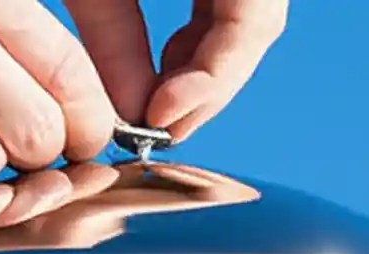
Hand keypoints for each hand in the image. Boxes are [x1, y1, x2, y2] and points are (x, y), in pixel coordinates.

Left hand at [66, 0, 287, 140]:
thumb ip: (112, 33)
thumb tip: (132, 111)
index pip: (255, 24)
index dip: (214, 78)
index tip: (160, 115)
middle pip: (256, 29)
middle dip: (208, 87)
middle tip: (159, 127)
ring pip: (245, 24)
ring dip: (203, 69)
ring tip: (156, 103)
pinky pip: (227, 8)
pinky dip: (200, 43)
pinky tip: (166, 69)